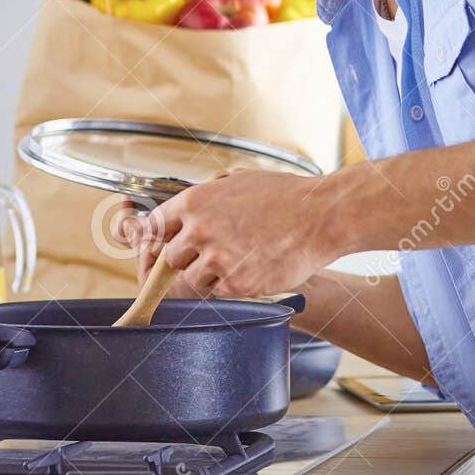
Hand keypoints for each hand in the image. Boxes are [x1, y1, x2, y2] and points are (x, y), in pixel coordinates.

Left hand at [121, 169, 342, 297]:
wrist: (320, 216)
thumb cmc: (285, 195)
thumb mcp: (237, 180)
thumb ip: (207, 196)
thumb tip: (188, 209)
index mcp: (194, 202)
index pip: (154, 226)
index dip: (158, 237)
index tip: (163, 243)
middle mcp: (199, 231)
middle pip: (168, 259)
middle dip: (183, 260)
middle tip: (206, 256)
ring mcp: (216, 260)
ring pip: (191, 280)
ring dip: (206, 275)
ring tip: (234, 262)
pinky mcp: (235, 284)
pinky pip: (216, 293)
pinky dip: (228, 286)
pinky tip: (248, 270)